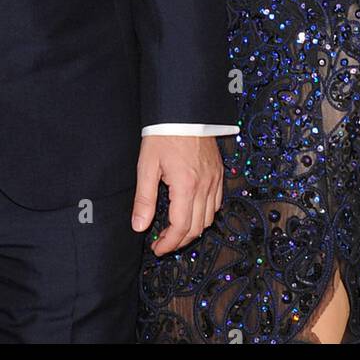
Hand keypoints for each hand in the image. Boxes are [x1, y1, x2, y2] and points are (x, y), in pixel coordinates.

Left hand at [132, 136, 222, 255]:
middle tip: (163, 243)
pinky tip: (192, 211)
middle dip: (179, 241)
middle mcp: (205, 186)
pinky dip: (206, 214)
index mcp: (186, 186)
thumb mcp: (147, 165)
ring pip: (210, 218)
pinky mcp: (219, 173)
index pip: (181, 227)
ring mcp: (215, 180)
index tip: (157, 248)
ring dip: (193, 229)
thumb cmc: (164, 134)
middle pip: (197, 228)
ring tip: (175, 230)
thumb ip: (144, 199)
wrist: (184, 111)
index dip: (168, 243)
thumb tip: (140, 226)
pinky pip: (217, 203)